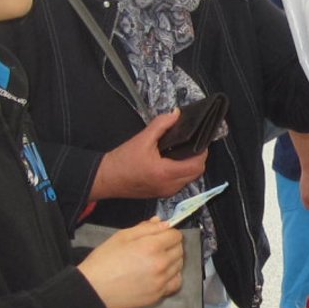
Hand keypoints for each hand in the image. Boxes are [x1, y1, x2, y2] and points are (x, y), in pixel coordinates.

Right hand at [80, 219, 185, 307]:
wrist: (93, 289)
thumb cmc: (104, 260)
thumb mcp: (122, 236)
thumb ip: (145, 228)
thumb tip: (163, 223)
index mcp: (152, 247)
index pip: (176, 235)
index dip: (168, 232)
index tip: (160, 235)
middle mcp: (161, 264)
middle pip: (179, 250)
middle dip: (170, 245)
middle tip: (156, 246)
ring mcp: (161, 281)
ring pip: (179, 265)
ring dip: (172, 260)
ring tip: (155, 260)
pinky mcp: (158, 295)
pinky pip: (176, 283)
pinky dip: (173, 277)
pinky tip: (162, 274)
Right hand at [91, 110, 207, 200]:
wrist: (106, 178)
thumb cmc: (123, 160)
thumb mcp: (142, 139)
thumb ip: (161, 124)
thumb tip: (176, 114)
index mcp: (166, 173)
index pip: (197, 165)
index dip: (202, 151)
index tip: (198, 139)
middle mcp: (170, 186)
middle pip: (197, 173)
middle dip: (198, 158)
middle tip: (190, 144)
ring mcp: (167, 192)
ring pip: (189, 178)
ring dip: (190, 165)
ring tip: (182, 151)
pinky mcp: (162, 193)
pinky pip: (180, 182)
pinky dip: (182, 172)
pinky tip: (173, 160)